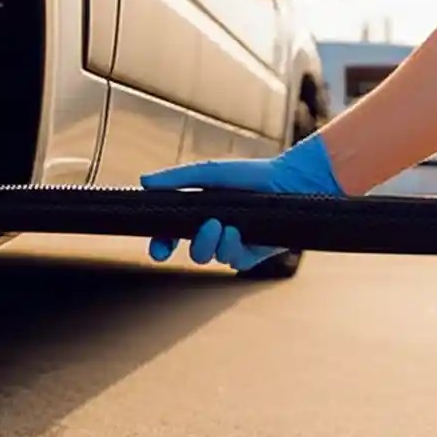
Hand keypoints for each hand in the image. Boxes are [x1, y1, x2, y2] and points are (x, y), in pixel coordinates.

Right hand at [139, 133, 344, 270]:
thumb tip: (145, 181)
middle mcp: (215, 231)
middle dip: (193, 244)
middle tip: (207, 226)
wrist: (291, 182)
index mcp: (200, 213)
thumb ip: (178, 179)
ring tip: (226, 225)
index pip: (172, 235)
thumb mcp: (211, 173)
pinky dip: (232, 249)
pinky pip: (234, 262)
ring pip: (210, 258)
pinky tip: (240, 233)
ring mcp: (234, 244)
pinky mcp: (253, 254)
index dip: (161, 245)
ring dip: (213, 244)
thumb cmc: (251, 175)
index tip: (160, 249)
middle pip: (191, 252)